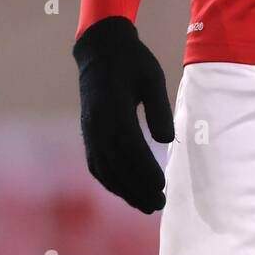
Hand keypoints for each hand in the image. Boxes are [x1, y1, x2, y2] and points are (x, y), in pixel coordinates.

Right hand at [73, 15, 175, 212]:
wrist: (100, 50)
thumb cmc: (132, 62)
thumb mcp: (152, 78)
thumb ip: (158, 109)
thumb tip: (166, 140)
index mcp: (113, 109)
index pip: (129, 147)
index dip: (144, 170)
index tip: (161, 186)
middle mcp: (96, 124)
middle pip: (116, 164)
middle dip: (137, 188)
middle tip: (159, 204)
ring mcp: (89, 130)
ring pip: (105, 169)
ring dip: (124, 190)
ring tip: (146, 204)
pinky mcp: (88, 133)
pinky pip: (96, 164)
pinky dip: (110, 182)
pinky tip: (126, 191)